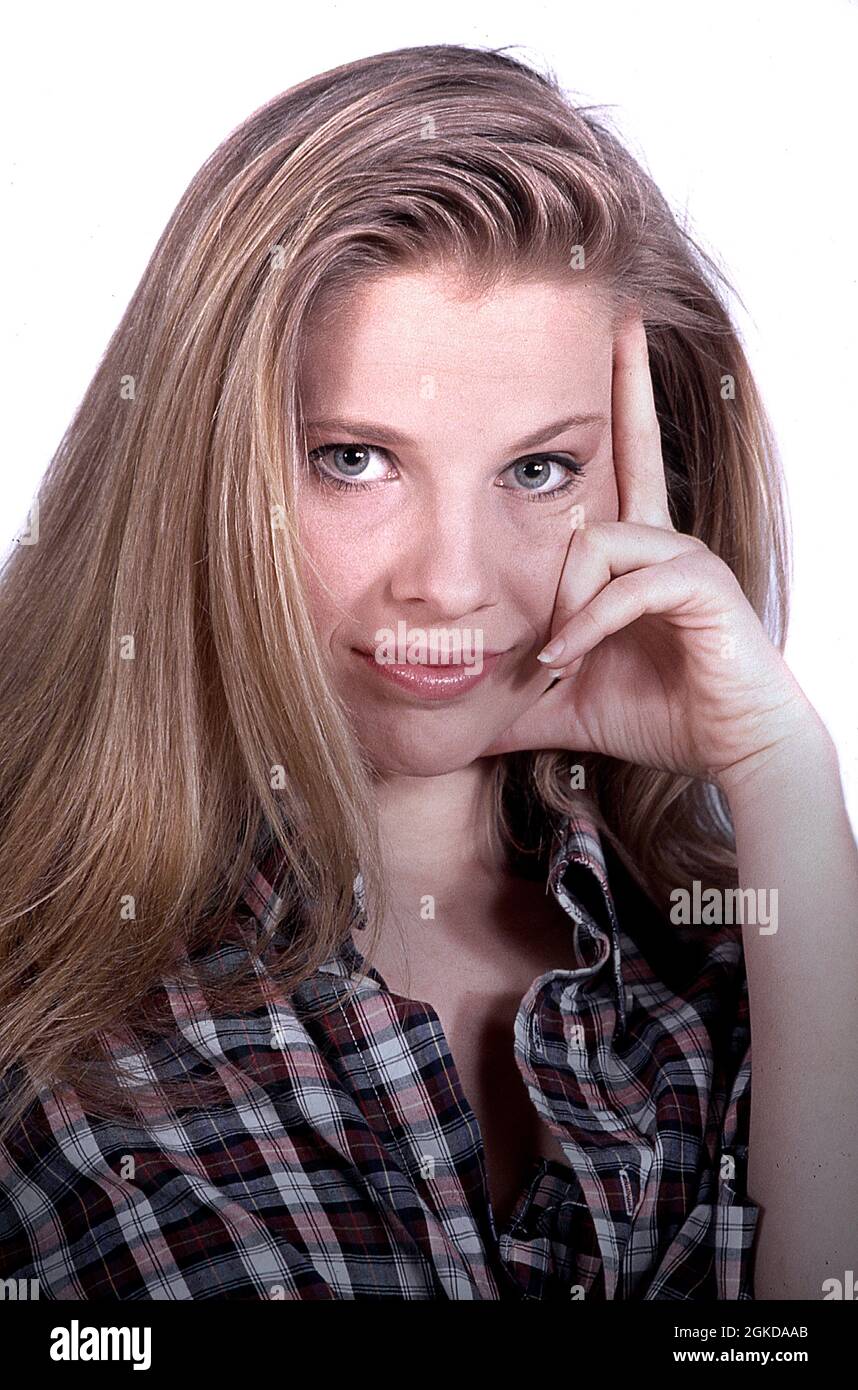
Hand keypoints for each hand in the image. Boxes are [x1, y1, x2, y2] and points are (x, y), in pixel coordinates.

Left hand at [482, 316, 822, 793]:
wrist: (734, 751)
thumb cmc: (658, 716)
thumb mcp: (562, 697)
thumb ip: (512, 690)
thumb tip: (450, 708)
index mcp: (633, 552)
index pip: (618, 461)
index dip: (616, 397)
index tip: (609, 332)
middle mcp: (662, 539)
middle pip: (632, 446)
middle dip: (624, 382)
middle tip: (617, 316)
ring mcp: (684, 558)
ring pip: (595, 538)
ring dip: (562, 599)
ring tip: (552, 659)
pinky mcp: (702, 589)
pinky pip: (624, 587)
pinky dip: (586, 626)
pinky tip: (566, 660)